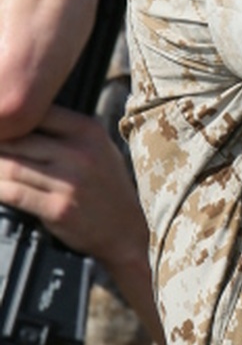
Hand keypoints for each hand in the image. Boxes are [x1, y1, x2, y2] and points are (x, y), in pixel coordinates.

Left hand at [0, 106, 149, 269]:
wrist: (126, 231)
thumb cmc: (107, 187)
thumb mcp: (99, 148)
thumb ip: (66, 131)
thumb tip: (20, 119)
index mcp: (88, 131)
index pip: (36, 113)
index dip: (11, 119)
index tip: (0, 124)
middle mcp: (79, 153)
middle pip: (19, 139)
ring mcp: (69, 182)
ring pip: (12, 166)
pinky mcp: (58, 208)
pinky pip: (14, 192)